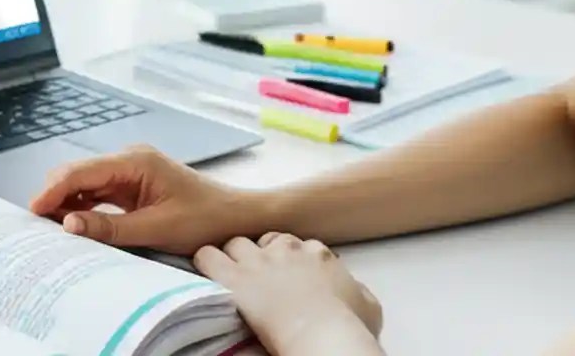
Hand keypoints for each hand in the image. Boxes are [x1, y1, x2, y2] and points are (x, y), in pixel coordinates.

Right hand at [29, 145, 266, 254]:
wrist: (235, 216)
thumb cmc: (204, 218)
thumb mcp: (156, 228)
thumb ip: (110, 228)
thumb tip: (68, 226)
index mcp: (135, 161)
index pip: (82, 171)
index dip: (53, 190)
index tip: (32, 211)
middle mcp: (128, 160)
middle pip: (77, 174)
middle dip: (54, 195)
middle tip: (35, 224)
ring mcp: (129, 172)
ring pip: (84, 184)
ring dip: (66, 204)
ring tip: (48, 228)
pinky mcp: (130, 187)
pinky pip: (97, 194)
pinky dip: (82, 208)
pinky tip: (72, 226)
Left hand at [195, 233, 383, 355]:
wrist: (323, 334)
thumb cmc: (347, 326)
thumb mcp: (369, 305)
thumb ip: (360, 291)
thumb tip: (358, 292)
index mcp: (318, 255)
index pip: (298, 245)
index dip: (289, 259)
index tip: (286, 274)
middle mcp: (287, 250)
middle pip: (265, 240)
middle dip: (260, 254)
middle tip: (257, 274)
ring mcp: (259, 261)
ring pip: (236, 243)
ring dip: (232, 256)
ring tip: (229, 273)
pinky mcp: (234, 278)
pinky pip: (207, 256)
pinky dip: (205, 262)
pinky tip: (205, 273)